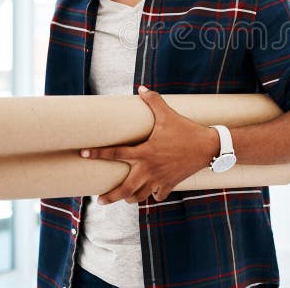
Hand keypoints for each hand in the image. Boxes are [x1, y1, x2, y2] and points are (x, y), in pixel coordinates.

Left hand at [81, 85, 218, 204]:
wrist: (207, 147)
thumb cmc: (185, 130)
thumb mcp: (168, 114)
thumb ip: (153, 101)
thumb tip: (141, 89)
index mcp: (144, 151)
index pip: (115, 153)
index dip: (97, 153)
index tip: (82, 153)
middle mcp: (148, 168)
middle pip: (124, 188)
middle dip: (110, 196)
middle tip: (100, 200)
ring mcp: (159, 179)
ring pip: (139, 196)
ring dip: (130, 198)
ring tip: (124, 198)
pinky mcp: (170, 184)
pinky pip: (158, 195)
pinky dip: (153, 195)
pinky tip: (151, 192)